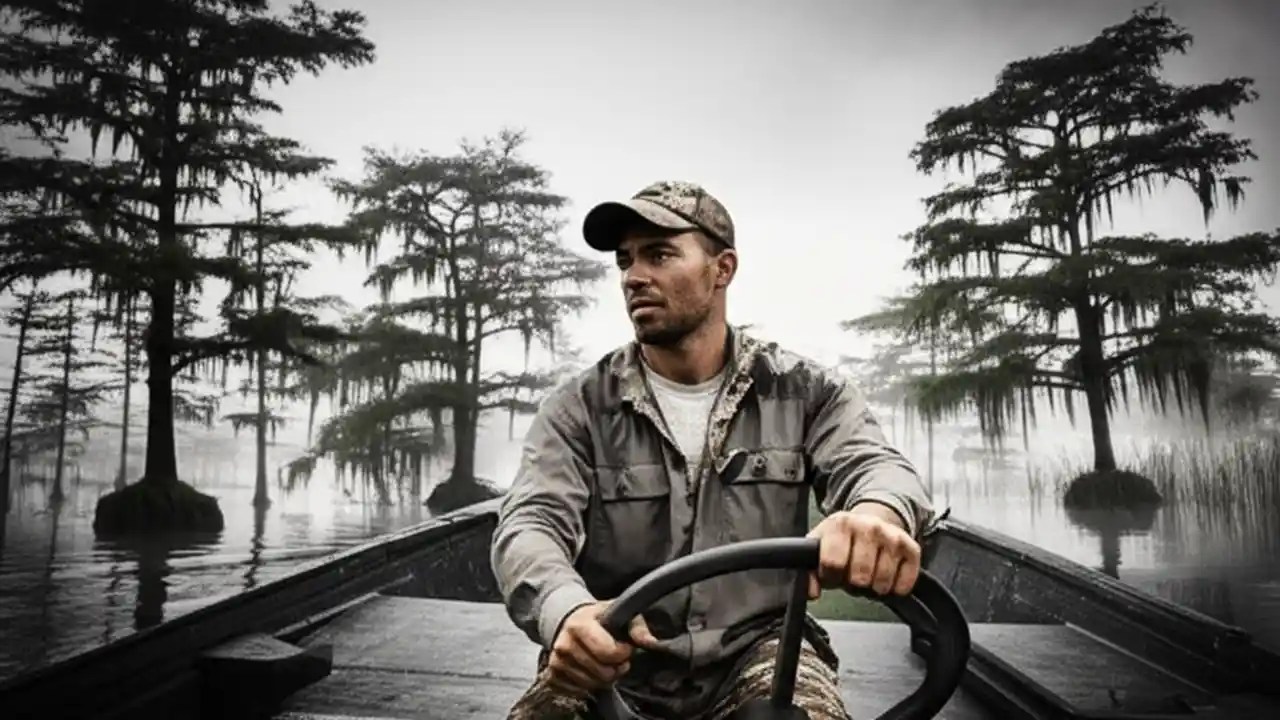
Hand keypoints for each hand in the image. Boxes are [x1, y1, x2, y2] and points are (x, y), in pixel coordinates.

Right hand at [546, 600, 658, 696]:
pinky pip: (580, 691)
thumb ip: (637, 627)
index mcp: (580, 625)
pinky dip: (590, 683)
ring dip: (604, 677)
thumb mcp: (619, 613)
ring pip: (593, 684)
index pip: (609, 652)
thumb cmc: (599, 618)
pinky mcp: (553, 675)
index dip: (624, 653)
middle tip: (617, 658)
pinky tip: (591, 669)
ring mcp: (557, 661)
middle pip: (603, 673)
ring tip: (604, 662)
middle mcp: (564, 644)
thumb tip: (650, 643)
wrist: (569, 620)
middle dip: (616, 667)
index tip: (625, 646)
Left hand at [805, 503, 920, 598]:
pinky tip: (887, 576)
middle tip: (852, 574)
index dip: (830, 576)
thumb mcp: (819, 547)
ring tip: (868, 574)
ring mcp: (892, 536)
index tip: (832, 573)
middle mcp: (869, 526)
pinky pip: (904, 584)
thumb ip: (808, 571)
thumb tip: (811, 592)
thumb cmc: (843, 540)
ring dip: (873, 587)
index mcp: (841, 524)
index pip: (833, 563)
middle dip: (853, 583)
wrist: (871, 521)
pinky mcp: (912, 548)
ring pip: (882, 582)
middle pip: (860, 576)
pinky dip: (894, 588)